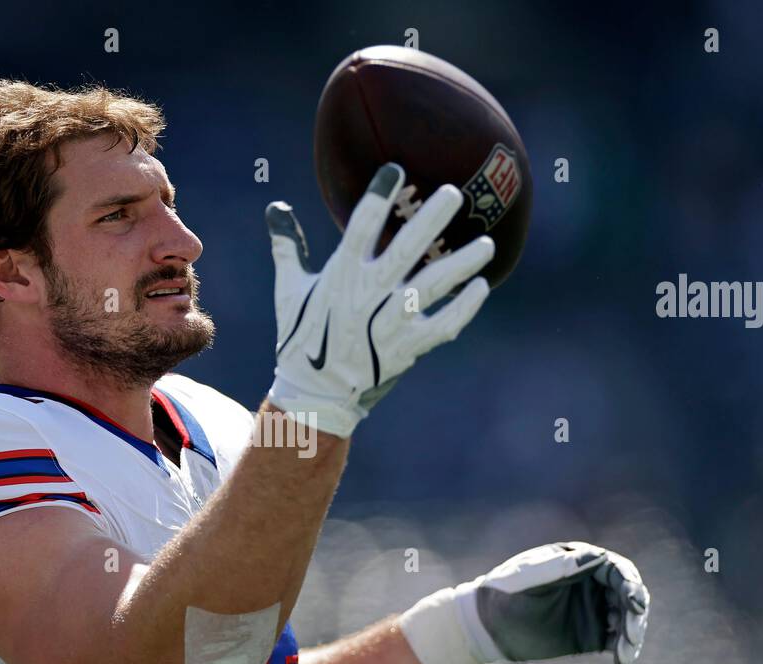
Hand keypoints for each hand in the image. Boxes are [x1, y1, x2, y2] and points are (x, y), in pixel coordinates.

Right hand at [264, 162, 495, 437]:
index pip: (361, 227)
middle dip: (431, 220)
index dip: (378, 196)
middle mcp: (368, 295)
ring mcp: (390, 323)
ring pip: (432, 286)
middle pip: (406, 250)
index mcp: (341, 276)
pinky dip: (465, 308)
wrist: (315, 393)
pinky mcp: (407, 347)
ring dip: (461, 264)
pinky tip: (481, 286)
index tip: (395, 170)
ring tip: (486, 244)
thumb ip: (287, 247)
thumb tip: (275, 208)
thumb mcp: (289, 290)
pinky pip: (443, 325)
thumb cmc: (302, 336)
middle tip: (454, 194)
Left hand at [464, 542, 650, 663]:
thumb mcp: (529, 577)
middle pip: (628, 596)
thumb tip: (599, 556)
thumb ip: (561, 567)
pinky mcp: (591, 635)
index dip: (631, 585)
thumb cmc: (504, 592)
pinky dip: (623, 651)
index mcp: (580, 561)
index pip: (617, 570)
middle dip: (635, 615)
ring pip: (626, 620)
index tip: (635, 604)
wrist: (487, 624)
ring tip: (624, 656)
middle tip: (632, 636)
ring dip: (631, 636)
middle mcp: (593, 584)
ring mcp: (594, 609)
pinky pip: (615, 641)